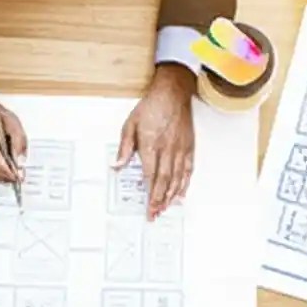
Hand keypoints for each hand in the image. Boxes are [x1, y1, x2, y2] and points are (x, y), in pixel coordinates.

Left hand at [115, 64, 195, 219]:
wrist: (172, 93)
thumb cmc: (151, 107)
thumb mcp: (130, 124)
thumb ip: (124, 147)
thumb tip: (117, 165)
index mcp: (150, 145)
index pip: (149, 175)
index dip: (149, 194)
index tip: (147, 207)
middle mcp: (167, 149)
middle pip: (164, 181)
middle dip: (160, 200)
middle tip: (155, 213)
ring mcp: (180, 149)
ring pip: (177, 178)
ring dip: (171, 196)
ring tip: (166, 208)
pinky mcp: (189, 147)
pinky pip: (188, 169)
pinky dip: (185, 184)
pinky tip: (181, 194)